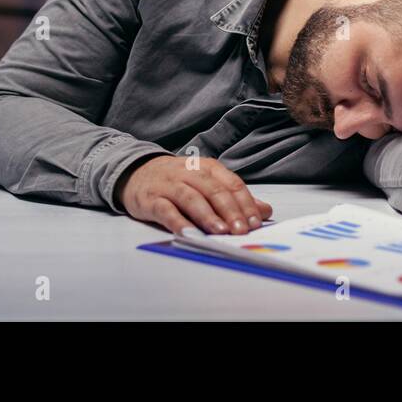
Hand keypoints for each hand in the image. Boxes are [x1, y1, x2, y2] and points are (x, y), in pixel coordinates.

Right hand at [117, 155, 272, 234]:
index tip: (256, 222)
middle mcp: (189, 173)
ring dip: (207, 215)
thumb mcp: (208, 184)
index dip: (245, 203)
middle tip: (242, 230)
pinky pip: (165, 210)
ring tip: (220, 231)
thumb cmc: (178, 182)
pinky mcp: (151, 199)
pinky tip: (189, 233)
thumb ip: (235, 198)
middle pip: (213, 190)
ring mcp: (169, 185)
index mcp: (207, 168)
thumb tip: (265, 211)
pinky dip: (178, 221)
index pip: (231, 184)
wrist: (136, 173)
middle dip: (230, 211)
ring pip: (191, 198)